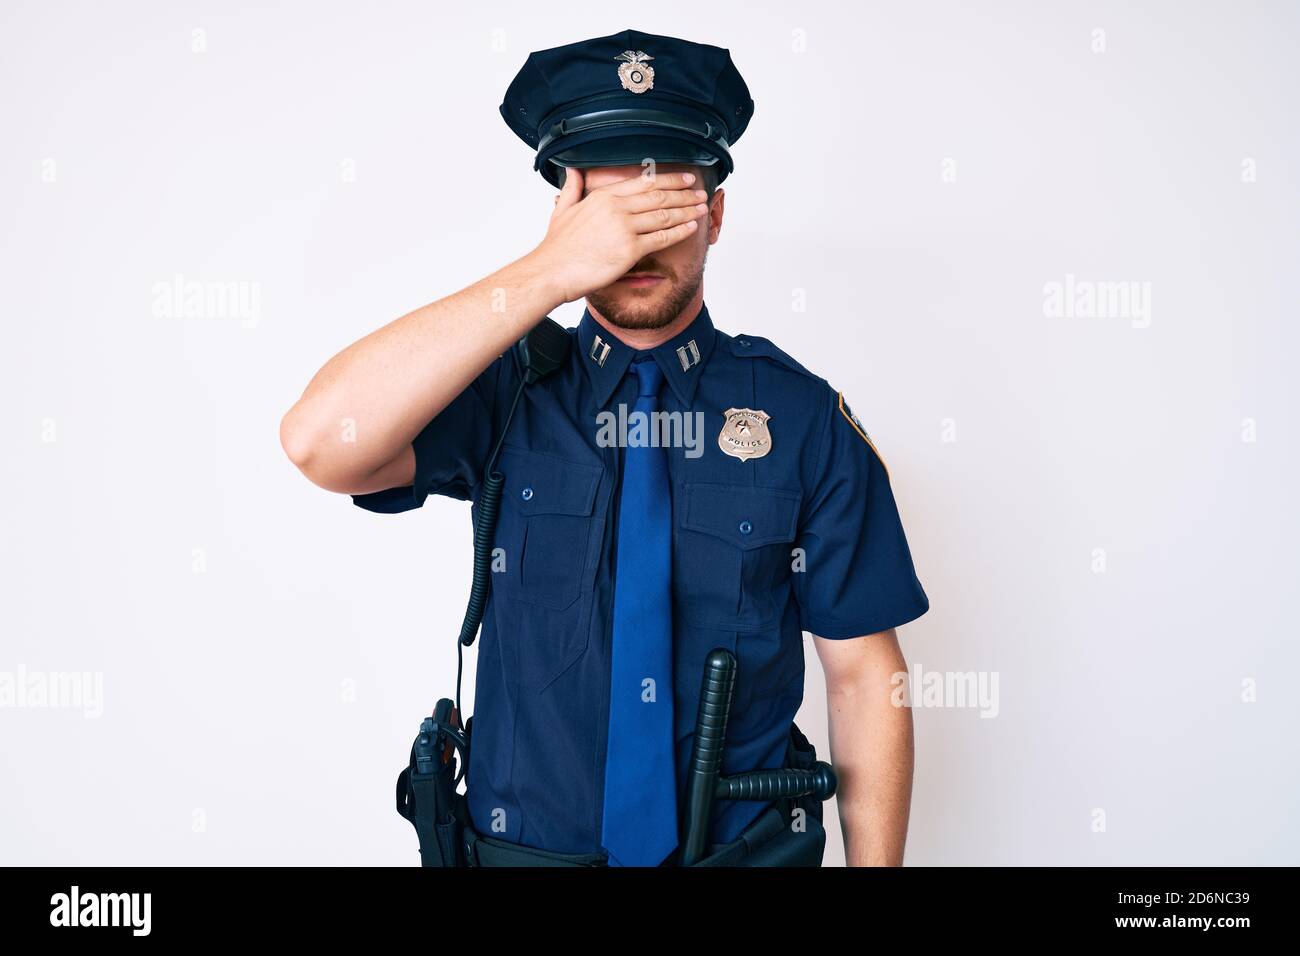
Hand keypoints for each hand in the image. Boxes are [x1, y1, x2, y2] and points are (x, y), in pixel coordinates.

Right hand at [531, 168, 708, 303]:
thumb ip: (572, 188)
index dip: (670, 180)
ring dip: (687, 211)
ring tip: (702, 208)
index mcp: (603, 196)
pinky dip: (680, 232)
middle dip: (685, 194)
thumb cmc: (557, 246)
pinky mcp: (630, 250)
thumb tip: (572, 170)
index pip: (645, 183)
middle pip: (660, 197)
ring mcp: (625, 228)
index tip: (685, 179)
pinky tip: (692, 227)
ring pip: (664, 215)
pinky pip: (662, 238)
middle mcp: (616, 208)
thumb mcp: (562, 209)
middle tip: (700, 192)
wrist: (552, 271)